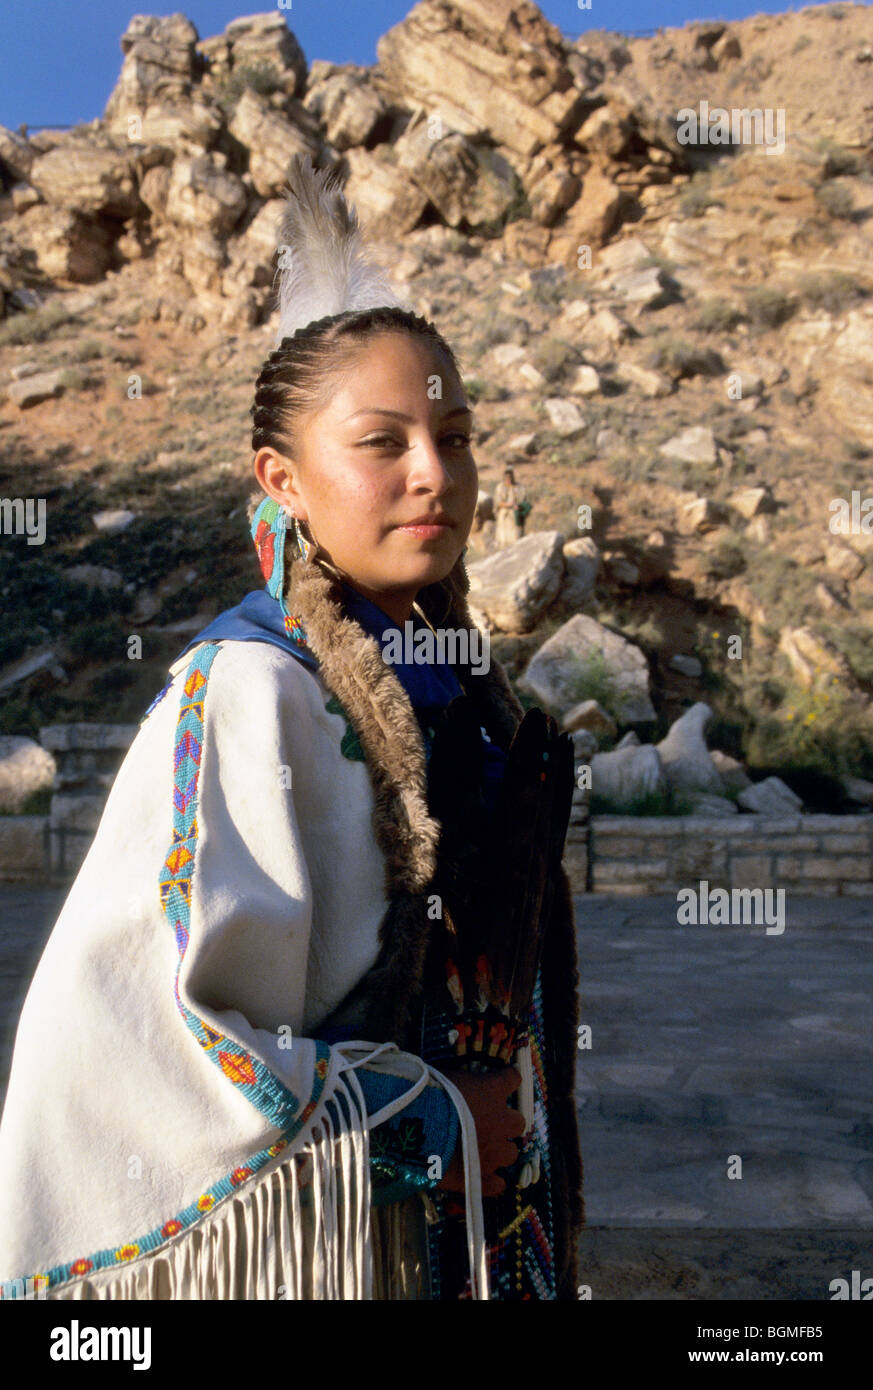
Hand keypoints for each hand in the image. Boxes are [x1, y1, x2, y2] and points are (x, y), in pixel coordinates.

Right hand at [437, 1066, 524, 1196]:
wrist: (414, 1129)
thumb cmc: (427, 1095)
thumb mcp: (445, 1077)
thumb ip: (461, 1083)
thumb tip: (459, 1085)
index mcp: (492, 1091)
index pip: (512, 1079)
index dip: (506, 1080)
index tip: (500, 1081)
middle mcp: (500, 1122)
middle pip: (517, 1122)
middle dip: (505, 1122)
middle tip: (489, 1122)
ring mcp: (494, 1153)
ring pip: (511, 1153)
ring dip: (500, 1150)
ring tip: (483, 1150)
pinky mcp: (481, 1178)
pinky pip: (498, 1185)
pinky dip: (492, 1181)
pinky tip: (482, 1176)